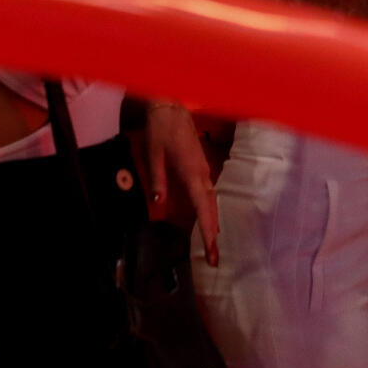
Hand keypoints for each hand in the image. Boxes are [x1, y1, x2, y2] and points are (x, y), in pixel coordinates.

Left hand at [141, 101, 219, 264]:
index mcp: (191, 173)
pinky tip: (207, 220)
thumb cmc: (161, 130)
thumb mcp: (153, 154)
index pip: (203, 209)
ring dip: (212, 224)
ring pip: (211, 203)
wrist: (171, 107)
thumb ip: (157, 179)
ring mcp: (204, 171)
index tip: (212, 251)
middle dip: (213, 235)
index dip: (208, 232)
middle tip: (215, 260)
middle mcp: (202, 175)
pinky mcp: (201, 168)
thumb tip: (158, 203)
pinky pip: (208, 194)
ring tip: (211, 247)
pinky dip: (209, 211)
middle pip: (211, 210)